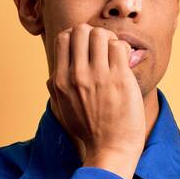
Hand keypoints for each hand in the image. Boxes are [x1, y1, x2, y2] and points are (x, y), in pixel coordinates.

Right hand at [45, 24, 144, 178]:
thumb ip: (55, 88)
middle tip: (103, 49)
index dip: (77, 37)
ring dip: (110, 39)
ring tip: (115, 55)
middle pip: (81, 30)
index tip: (88, 49)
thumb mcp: (61, 109)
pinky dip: (123, 49)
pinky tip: (125, 62)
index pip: (63, 37)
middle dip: (93, 34)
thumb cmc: (88, 131)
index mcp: (60, 80)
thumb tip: (54, 72)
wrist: (110, 149)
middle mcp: (76, 75)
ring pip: (101, 34)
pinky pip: (119, 46)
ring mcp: (98, 76)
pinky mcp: (119, 79)